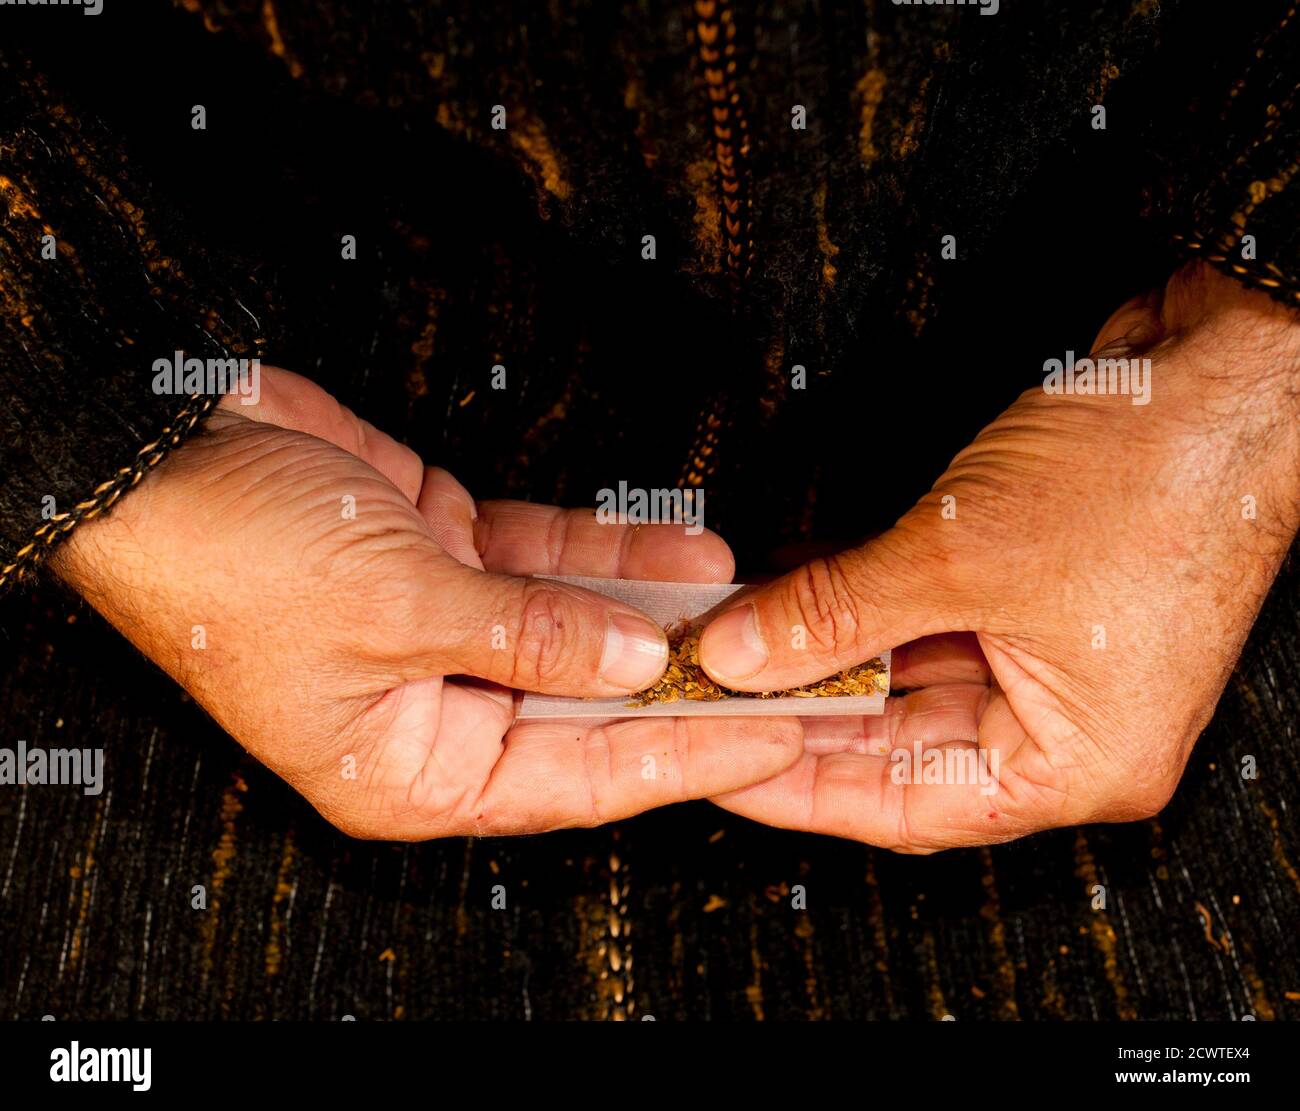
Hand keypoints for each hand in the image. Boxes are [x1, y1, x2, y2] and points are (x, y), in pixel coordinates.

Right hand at [52, 367, 801, 837]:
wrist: (158, 448)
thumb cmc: (229, 560)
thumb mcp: (395, 611)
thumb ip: (530, 640)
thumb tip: (636, 665)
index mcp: (412, 768)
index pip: (584, 780)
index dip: (688, 759)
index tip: (775, 739)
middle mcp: (438, 709)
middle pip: (594, 709)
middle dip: (689, 685)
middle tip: (787, 672)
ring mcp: (450, 629)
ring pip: (584, 631)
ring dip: (661, 613)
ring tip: (750, 597)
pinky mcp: (452, 556)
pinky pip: (552, 564)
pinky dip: (613, 556)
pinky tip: (682, 550)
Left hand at [698, 262, 1299, 850]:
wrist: (1227, 363)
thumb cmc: (1157, 474)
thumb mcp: (959, 557)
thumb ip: (837, 614)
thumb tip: (741, 656)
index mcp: (1079, 760)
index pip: (905, 806)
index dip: (799, 790)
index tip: (721, 766)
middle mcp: (1064, 719)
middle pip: (896, 740)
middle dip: (797, 709)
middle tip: (707, 693)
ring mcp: (1044, 652)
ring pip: (900, 672)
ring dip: (816, 649)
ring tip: (730, 637)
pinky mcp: (1023, 589)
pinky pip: (917, 613)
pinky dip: (853, 600)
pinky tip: (784, 585)